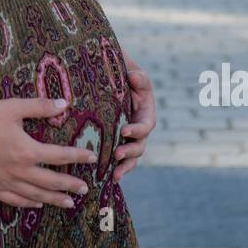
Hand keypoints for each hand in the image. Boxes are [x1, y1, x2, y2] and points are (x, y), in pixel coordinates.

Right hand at [0, 97, 97, 209]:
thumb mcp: (13, 107)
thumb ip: (40, 106)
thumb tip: (64, 104)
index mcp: (27, 150)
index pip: (60, 155)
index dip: (78, 156)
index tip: (92, 158)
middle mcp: (19, 170)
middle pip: (51, 180)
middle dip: (70, 185)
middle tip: (84, 189)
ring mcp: (5, 182)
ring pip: (36, 194)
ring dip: (54, 199)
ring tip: (69, 203)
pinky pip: (14, 200)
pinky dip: (29, 203)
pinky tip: (37, 204)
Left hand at [114, 49, 154, 181]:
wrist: (101, 72)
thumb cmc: (116, 70)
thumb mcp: (128, 68)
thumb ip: (135, 74)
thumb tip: (133, 77)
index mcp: (144, 110)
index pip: (146, 124)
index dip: (138, 129)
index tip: (124, 131)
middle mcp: (137, 126)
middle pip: (140, 144)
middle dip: (130, 151)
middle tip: (117, 154)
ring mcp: (127, 136)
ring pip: (132, 156)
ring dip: (125, 165)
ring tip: (114, 173)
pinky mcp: (114, 141)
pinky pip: (119, 159)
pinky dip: (117, 170)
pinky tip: (109, 180)